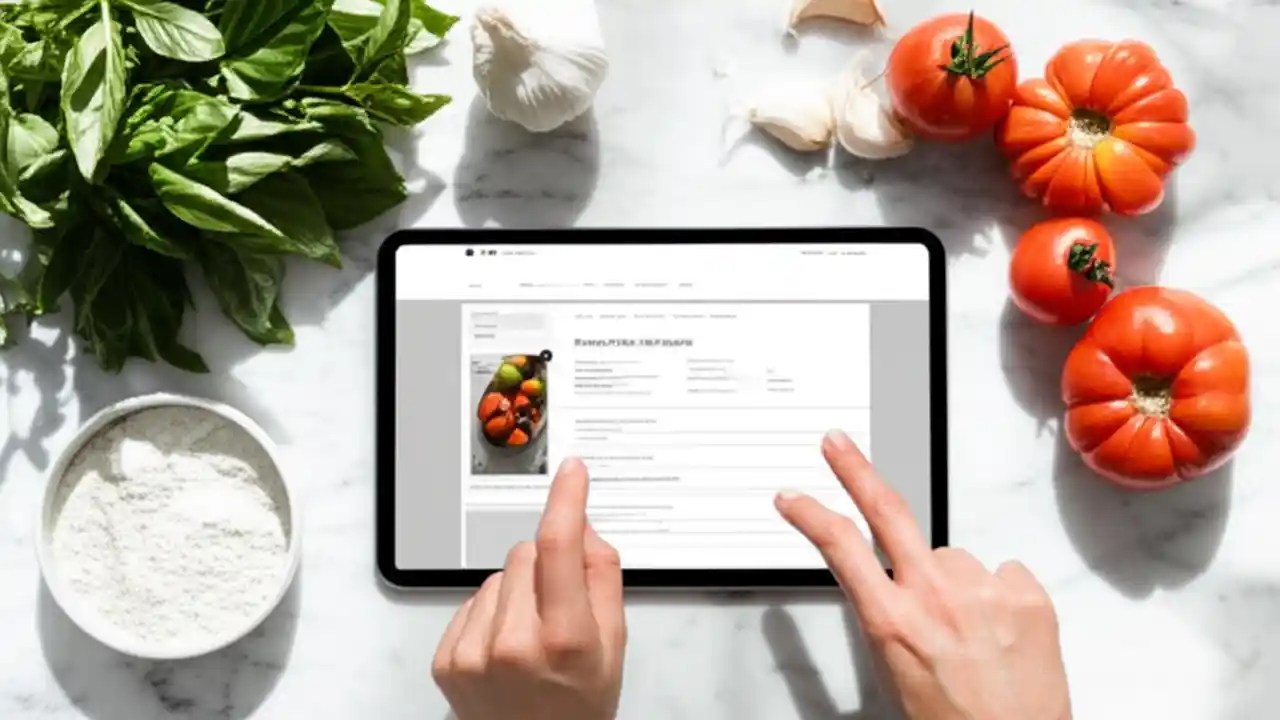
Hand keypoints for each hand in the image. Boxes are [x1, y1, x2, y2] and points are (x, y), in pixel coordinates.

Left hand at [433, 458, 625, 719]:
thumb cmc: (579, 705)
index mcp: (564, 639)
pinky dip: (490, 614)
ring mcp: (472, 653)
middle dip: (546, 566)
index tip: (571, 471)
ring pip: (497, 576)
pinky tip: (505, 648)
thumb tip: (581, 523)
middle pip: (524, 554)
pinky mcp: (446, 659)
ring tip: (532, 637)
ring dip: (516, 592)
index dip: (566, 500)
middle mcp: (512, 645)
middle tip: (560, 611)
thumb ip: (602, 575)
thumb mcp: (614, 643)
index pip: (559, 547)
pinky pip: (471, 601)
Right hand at [775, 430, 1071, 719]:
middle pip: (889, 511)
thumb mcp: (894, 669)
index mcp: (892, 622)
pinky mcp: (1027, 595)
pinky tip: (999, 628)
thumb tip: (886, 581)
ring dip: (953, 581)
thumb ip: (888, 614)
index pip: (840, 547)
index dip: (810, 514)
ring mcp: (984, 592)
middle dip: (855, 470)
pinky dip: (997, 593)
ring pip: (954, 557)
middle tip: (837, 444)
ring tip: (967, 632)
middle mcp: (936, 598)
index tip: (792, 497)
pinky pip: (1001, 572)